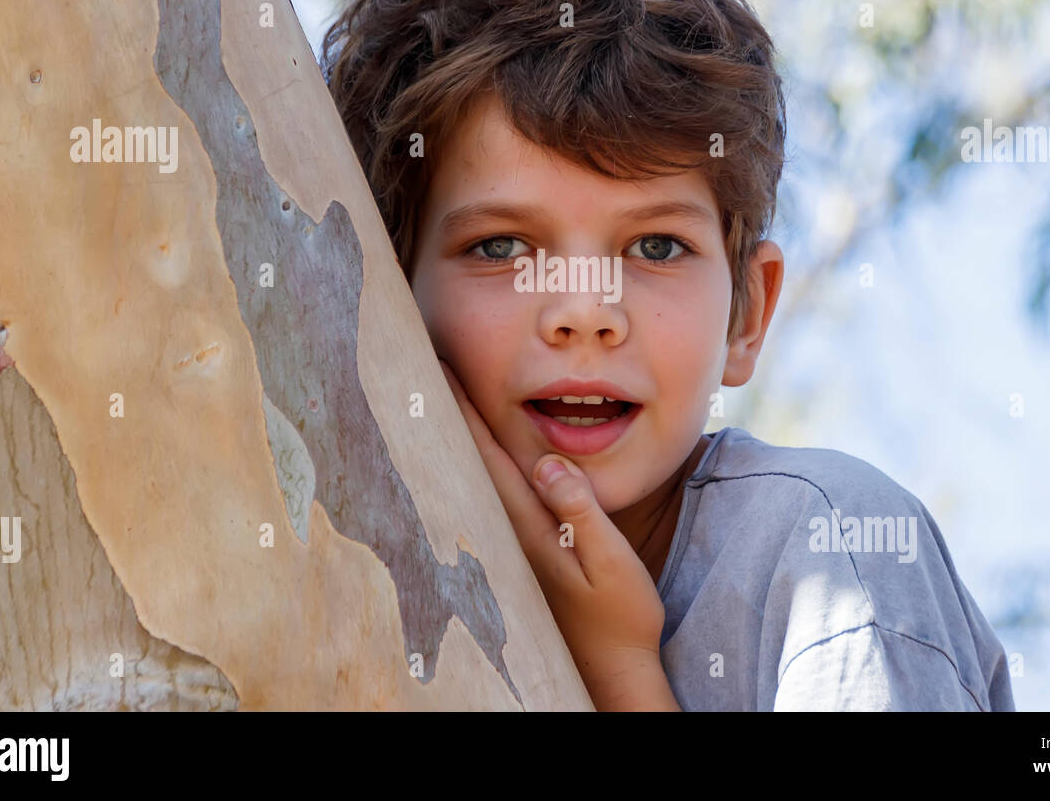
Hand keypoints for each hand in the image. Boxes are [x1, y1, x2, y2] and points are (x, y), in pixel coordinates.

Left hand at [439, 360, 677, 709]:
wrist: (615, 674)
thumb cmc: (621, 619)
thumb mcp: (612, 563)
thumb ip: (581, 512)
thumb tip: (548, 463)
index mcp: (530, 532)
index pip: (487, 461)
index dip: (465, 415)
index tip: (442, 375)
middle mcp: (511, 540)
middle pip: (472, 468)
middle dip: (452, 419)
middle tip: (428, 375)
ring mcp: (514, 553)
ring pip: (479, 485)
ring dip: (462, 443)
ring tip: (442, 405)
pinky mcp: (524, 562)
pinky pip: (494, 503)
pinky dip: (480, 472)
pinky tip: (476, 462)